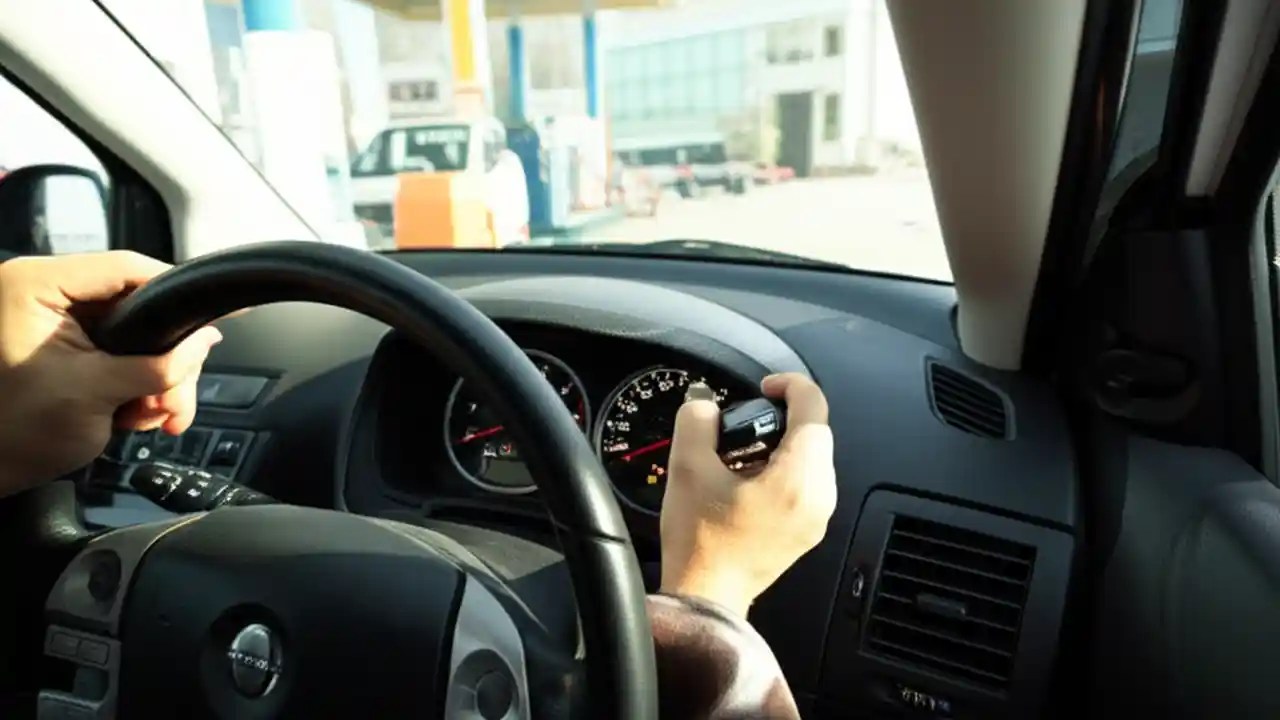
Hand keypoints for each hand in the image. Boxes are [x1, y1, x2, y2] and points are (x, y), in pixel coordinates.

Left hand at [0, 251, 220, 496]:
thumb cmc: (14, 433)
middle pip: (140, 307)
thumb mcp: (95, 394)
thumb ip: (158, 365)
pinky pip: (123, 351)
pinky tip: (137, 413)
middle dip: (167, 359)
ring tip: (156, 417)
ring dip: (158, 378)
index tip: (213, 315)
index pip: (126, 268)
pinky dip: (140, 383)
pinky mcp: (67, 345)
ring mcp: (57, 320)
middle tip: (174, 404)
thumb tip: (206, 340)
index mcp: (35, 285)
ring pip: (139, 334)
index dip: (175, 292)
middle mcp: (46, 292)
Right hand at [659, 372, 836, 616]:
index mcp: (798, 478)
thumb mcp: (687, 468)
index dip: (788, 384)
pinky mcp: (808, 530)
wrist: (706, 600)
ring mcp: (818, 517)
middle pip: (816, 432)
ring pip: (813, 457)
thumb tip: (705, 400)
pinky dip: (785, 468)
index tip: (762, 387)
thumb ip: (697, 419)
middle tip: (743, 423)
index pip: (813, 407)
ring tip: (742, 453)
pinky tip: (749, 479)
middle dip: (782, 417)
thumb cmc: (699, 540)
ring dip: (783, 443)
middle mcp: (819, 497)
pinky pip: (808, 483)